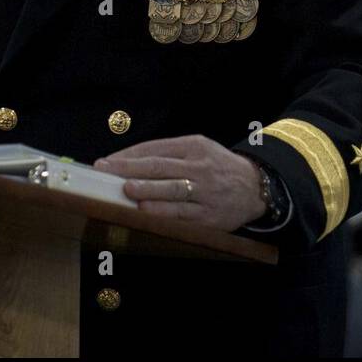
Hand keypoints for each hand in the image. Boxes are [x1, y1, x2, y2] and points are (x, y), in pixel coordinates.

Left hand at [95, 134, 267, 231]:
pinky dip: (162, 212)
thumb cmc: (218, 167)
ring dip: (147, 189)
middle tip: (106, 171)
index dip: (129, 155)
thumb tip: (129, 162)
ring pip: (171, 189)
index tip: (106, 161)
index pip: (156, 148)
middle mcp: (200, 166)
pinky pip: (181, 213)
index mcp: (194, 146)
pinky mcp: (209, 215)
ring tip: (126, 189)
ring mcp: (205, 191)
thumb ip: (169, 154)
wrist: (255, 187)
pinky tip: (145, 210)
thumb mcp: (200, 149)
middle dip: (130, 169)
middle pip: (160, 166)